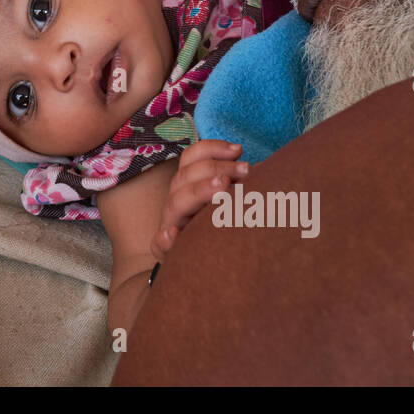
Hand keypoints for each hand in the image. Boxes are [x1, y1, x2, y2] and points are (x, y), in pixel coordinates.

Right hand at [150, 139, 248, 261]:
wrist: (216, 264)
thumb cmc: (229, 225)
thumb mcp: (235, 199)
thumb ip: (239, 183)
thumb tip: (255, 169)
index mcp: (189, 184)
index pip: (191, 158)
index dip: (212, 149)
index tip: (239, 150)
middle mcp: (178, 200)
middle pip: (185, 175)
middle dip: (216, 168)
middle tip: (245, 170)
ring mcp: (171, 224)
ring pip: (175, 202)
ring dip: (199, 191)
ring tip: (224, 189)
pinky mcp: (168, 250)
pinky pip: (158, 245)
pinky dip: (164, 239)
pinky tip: (173, 235)